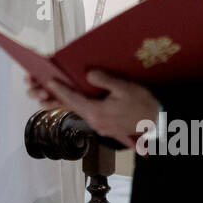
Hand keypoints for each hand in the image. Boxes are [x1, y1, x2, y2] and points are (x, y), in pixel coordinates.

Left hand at [28, 68, 160, 150]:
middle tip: (44, 86)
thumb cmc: (142, 103)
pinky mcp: (107, 128)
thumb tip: (88, 74)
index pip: (73, 99)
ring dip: (69, 101)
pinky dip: (80, 106)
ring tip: (56, 92)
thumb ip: (104, 80)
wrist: (158, 121)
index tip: (48, 80)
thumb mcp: (124, 87)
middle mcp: (96, 123)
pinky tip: (78, 99)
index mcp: (97, 113)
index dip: (59, 89)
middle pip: (73, 106)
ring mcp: (101, 127)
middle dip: (58, 96)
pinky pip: (89, 115)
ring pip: (80, 111)